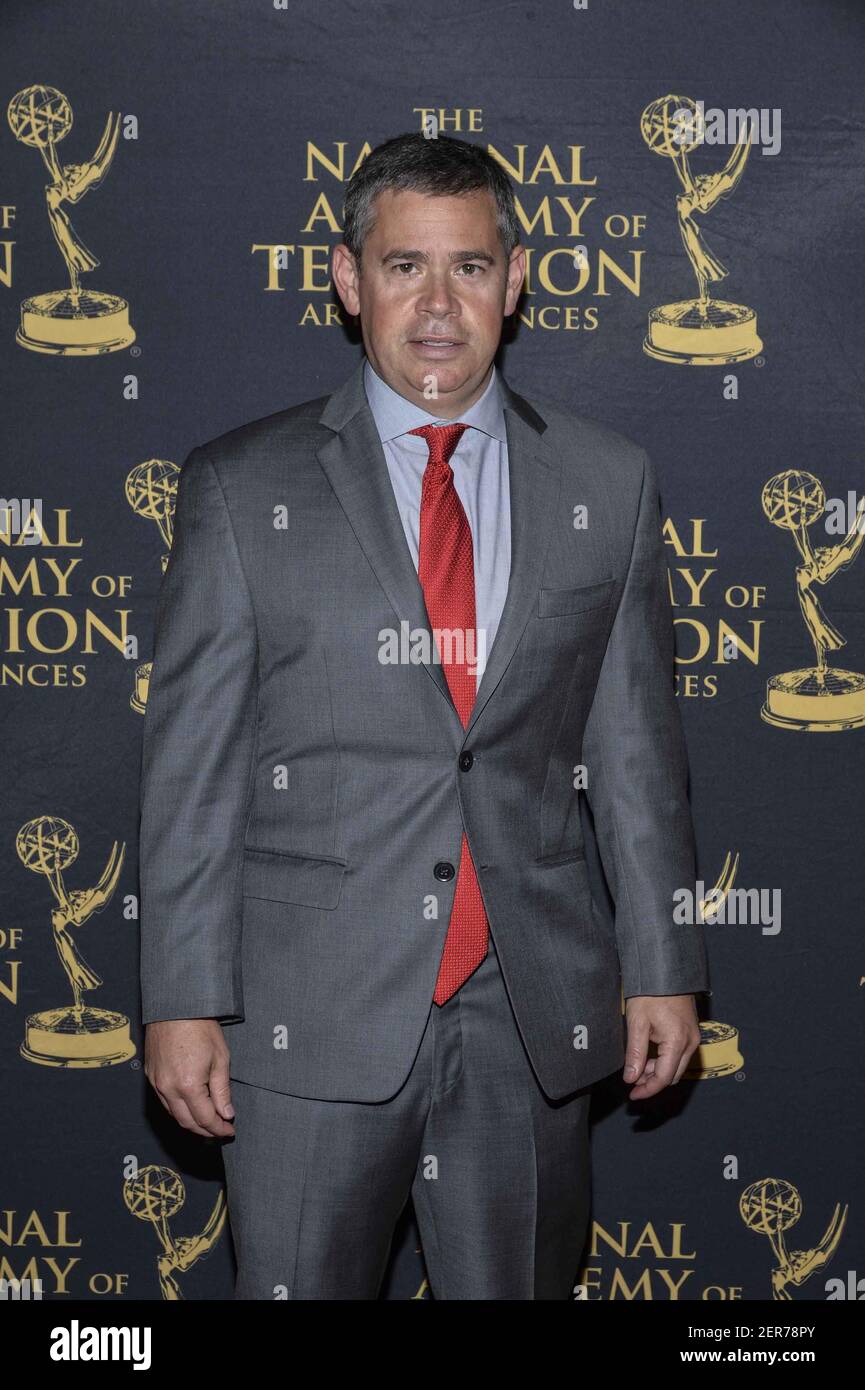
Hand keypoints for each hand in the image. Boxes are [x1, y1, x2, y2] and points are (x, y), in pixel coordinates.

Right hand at [144, 1019, 234, 1137]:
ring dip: (191, 1122)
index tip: (229, 1130)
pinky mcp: (151, 1075)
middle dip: (205, 1131)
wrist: (175, 1007)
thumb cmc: (200, 1027)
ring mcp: (156, 1083)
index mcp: (188, 1085)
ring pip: (173, 1114)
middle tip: (219, 1131)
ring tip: (207, 1123)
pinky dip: (178, 1109)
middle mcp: (168, 1088)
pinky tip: (189, 1107)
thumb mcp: (220, 1058)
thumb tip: (226, 1113)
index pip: (205, 1118)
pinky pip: (164, 1101)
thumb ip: (222, 1090)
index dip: (218, 1128)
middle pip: (187, 1122)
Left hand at [622, 994, 699, 1099]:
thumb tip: (631, 1078)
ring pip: (676, 1066)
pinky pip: (679, 1054)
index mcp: (678, 1041)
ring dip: (658, 1070)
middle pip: (673, 1075)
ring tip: (637, 1066)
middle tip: (632, 1081)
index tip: (633, 1094)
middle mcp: (691, 1042)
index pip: (664, 1078)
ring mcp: (693, 1036)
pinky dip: (664, 1059)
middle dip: (652, 1081)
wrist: (665, 971)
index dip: (648, 1089)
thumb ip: (635, 1053)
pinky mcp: (690, 1031)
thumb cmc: (651, 992)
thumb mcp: (637, 1023)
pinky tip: (648, 1055)